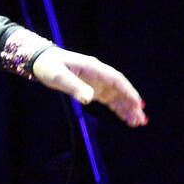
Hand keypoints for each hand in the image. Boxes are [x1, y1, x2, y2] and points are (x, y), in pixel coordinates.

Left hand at [30, 48, 148, 126]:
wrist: (40, 61)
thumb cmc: (49, 66)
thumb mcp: (59, 76)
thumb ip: (74, 86)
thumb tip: (89, 99)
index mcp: (93, 68)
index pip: (116, 80)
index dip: (128, 92)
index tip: (138, 104)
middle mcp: (98, 74)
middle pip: (120, 89)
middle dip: (132, 104)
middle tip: (142, 119)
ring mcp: (96, 82)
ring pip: (117, 96)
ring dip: (127, 108)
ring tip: (138, 123)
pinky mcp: (92, 88)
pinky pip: (109, 99)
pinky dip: (117, 108)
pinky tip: (126, 118)